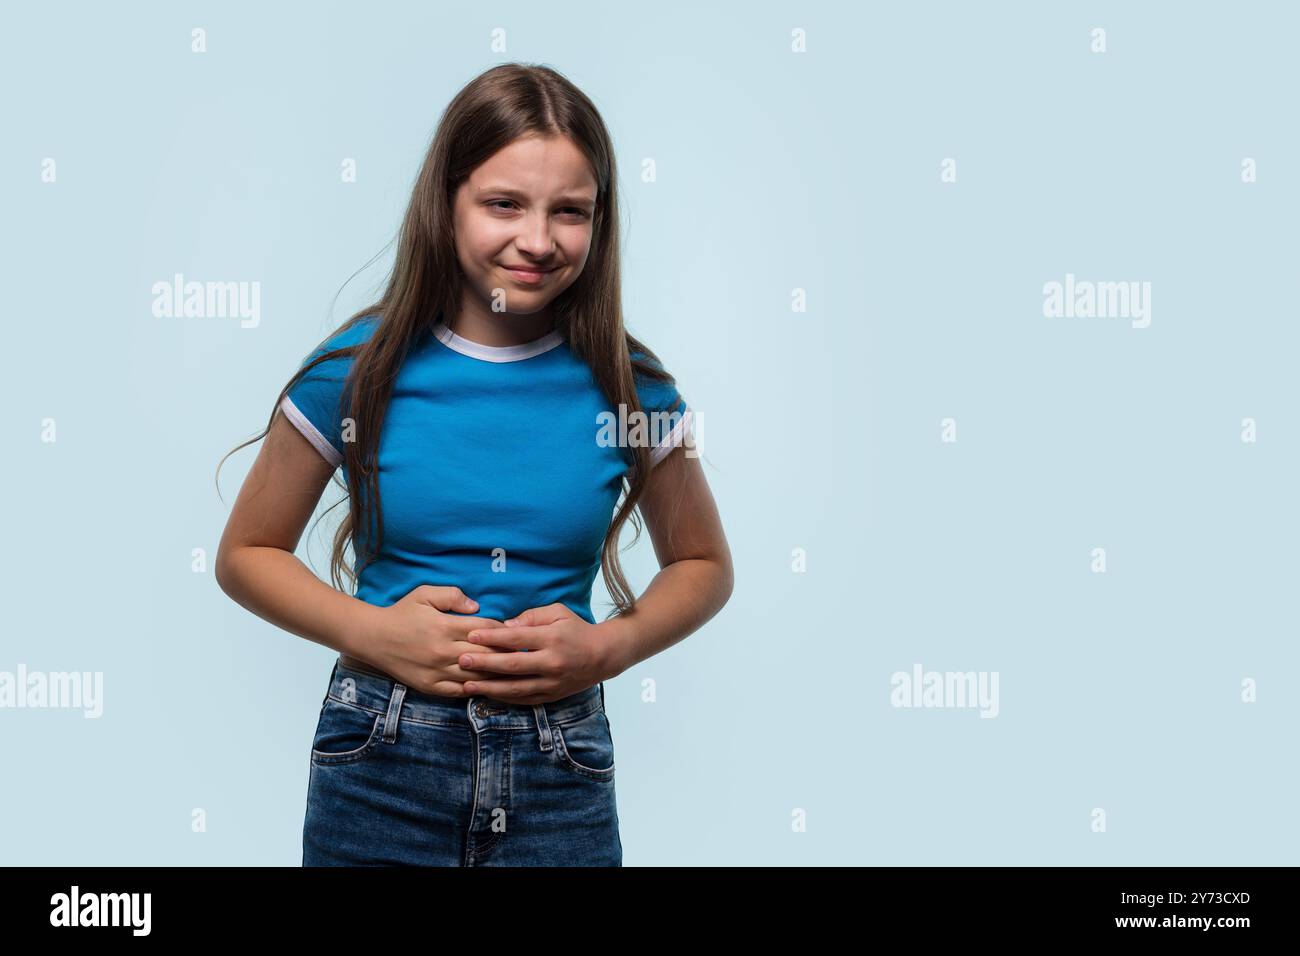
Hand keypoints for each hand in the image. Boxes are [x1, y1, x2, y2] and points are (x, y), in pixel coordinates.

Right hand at [366, 585, 511, 696]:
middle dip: (507, 653)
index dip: (503, 630)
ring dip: (496, 674)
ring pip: (476, 676)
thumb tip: (477, 607)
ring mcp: (437, 671)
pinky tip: (490, 686)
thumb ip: (453, 596)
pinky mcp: (430, 686)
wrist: (373, 637)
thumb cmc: (402, 612)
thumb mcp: (425, 594)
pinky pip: (459, 691)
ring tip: (515, 672)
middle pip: (485, 655)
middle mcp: (443, 651)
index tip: (515, 631)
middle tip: (524, 653)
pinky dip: (476, 689)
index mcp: (445, 626)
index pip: (485, 630)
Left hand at [458, 602, 614, 704]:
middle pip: (512, 665)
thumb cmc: (576, 629)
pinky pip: (524, 699)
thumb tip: (505, 626)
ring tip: (467, 684)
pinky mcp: (552, 695)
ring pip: (516, 688)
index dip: (492, 637)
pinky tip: (488, 694)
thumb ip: (532, 616)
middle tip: (461, 660)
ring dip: (489, 687)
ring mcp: (552, 682)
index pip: (517, 638)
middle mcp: (552, 662)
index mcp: (552, 638)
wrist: (603, 656)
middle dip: (484, 663)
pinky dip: (505, 698)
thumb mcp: (558, 612)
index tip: (471, 635)